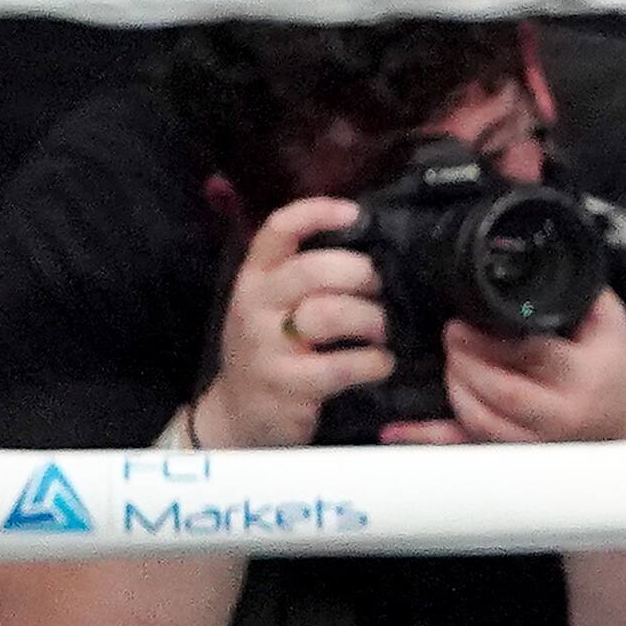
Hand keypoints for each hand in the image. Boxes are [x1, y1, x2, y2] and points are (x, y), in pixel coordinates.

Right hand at [204, 195, 390, 448]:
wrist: (241, 413)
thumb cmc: (273, 349)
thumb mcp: (275, 304)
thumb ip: (308, 274)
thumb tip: (372, 243)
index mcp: (255, 277)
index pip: (278, 230)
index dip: (316, 214)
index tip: (354, 212)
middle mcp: (255, 305)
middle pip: (312, 270)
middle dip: (360, 274)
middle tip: (380, 288)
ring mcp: (267, 346)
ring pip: (328, 314)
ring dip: (371, 318)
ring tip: (384, 330)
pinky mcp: (287, 385)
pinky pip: (340, 366)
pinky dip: (373, 362)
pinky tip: (381, 363)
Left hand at [392, 283, 625, 445]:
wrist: (625, 428)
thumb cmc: (614, 370)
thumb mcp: (610, 325)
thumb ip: (576, 293)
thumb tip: (533, 256)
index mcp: (584, 377)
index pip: (527, 355)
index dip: (485, 338)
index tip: (462, 320)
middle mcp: (561, 414)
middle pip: (496, 390)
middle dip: (463, 358)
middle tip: (450, 336)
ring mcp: (536, 441)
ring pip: (476, 417)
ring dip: (453, 385)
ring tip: (452, 362)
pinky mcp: (515, 455)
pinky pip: (465, 449)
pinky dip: (429, 438)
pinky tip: (397, 429)